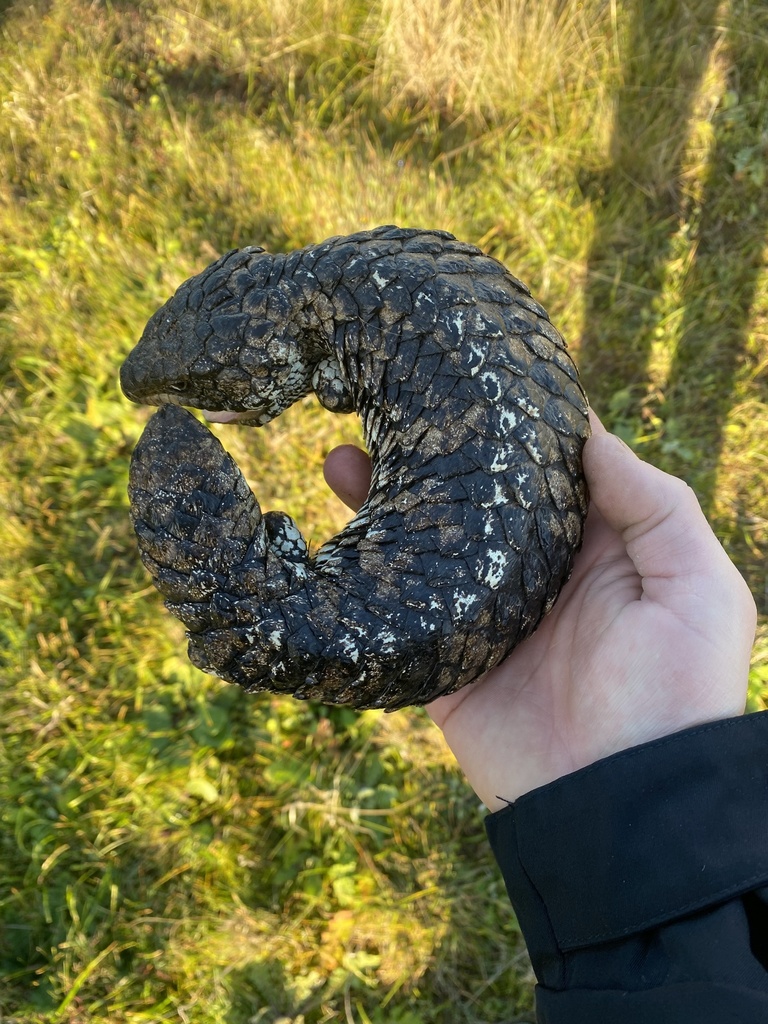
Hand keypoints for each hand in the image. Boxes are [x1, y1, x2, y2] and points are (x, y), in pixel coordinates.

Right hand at [324, 413, 756, 808]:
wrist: (619, 806)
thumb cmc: (674, 692)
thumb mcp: (697, 586)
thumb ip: (653, 504)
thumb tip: (588, 432)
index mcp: (594, 548)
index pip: (547, 470)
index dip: (513, 425)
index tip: (471, 376)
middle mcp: (535, 572)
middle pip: (474, 497)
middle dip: (434, 453)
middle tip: (387, 408)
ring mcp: (483, 613)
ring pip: (427, 540)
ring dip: (385, 498)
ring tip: (341, 454)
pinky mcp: (442, 656)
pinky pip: (401, 603)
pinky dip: (368, 567)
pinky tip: (336, 527)